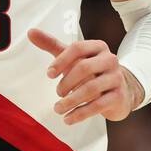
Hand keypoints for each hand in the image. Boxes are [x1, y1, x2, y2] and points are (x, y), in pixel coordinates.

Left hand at [27, 29, 142, 124]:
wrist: (120, 91)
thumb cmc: (91, 71)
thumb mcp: (73, 57)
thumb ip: (52, 44)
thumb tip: (31, 32)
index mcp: (98, 47)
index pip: (77, 48)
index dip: (60, 61)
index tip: (49, 74)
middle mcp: (110, 60)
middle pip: (84, 67)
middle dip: (66, 82)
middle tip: (57, 93)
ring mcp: (116, 78)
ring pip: (91, 89)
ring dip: (70, 101)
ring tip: (58, 109)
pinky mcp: (118, 96)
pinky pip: (98, 106)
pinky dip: (80, 113)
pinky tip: (68, 118)